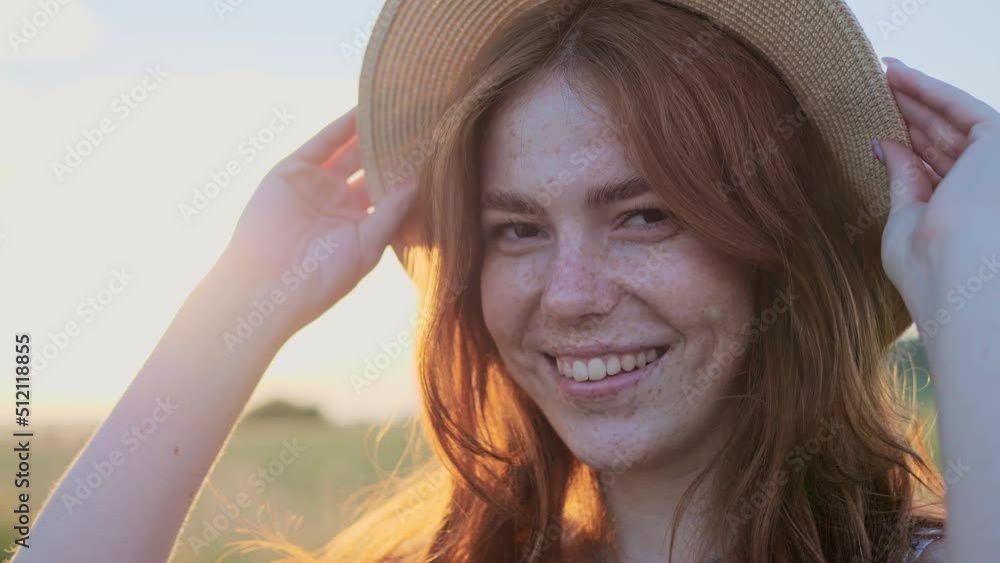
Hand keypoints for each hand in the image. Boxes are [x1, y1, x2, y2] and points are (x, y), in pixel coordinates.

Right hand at [218, 107, 417, 333]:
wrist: (268, 285)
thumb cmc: (321, 278)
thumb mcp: (367, 245)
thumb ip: (392, 212)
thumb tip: (419, 182)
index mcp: (357, 225)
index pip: (388, 192)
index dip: (407, 174)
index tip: (436, 155)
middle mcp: (337, 202)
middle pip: (371, 167)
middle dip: (392, 149)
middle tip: (421, 125)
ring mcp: (315, 185)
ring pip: (349, 151)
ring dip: (370, 132)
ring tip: (398, 111)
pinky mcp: (293, 170)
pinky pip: (323, 143)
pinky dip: (342, 127)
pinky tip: (364, 111)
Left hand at [877, 58, 999, 325]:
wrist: (957, 271)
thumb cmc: (928, 265)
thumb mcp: (905, 218)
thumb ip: (902, 177)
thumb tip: (884, 143)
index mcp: (966, 212)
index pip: (936, 169)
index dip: (909, 145)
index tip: (881, 128)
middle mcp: (984, 186)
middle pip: (943, 140)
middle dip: (911, 113)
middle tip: (877, 89)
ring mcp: (993, 164)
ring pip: (950, 121)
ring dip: (915, 95)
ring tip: (881, 75)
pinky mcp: (998, 141)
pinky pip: (959, 106)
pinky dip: (927, 89)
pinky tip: (897, 75)